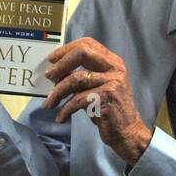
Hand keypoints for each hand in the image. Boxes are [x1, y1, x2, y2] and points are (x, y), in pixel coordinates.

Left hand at [43, 37, 152, 165]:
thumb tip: (56, 72)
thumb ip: (84, 76)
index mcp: (114, 62)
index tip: (51, 59)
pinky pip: (78, 100)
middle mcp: (115, 69)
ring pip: (76, 79)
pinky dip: (65, 110)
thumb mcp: (99, 87)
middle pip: (82, 53)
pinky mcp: (106, 98)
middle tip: (48, 76)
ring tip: (49, 103)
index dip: (66, 49)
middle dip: (61, 64)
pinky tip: (61, 117)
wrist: (127, 132)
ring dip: (57, 92)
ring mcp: (112, 82)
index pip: (88, 43)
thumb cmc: (109, 110)